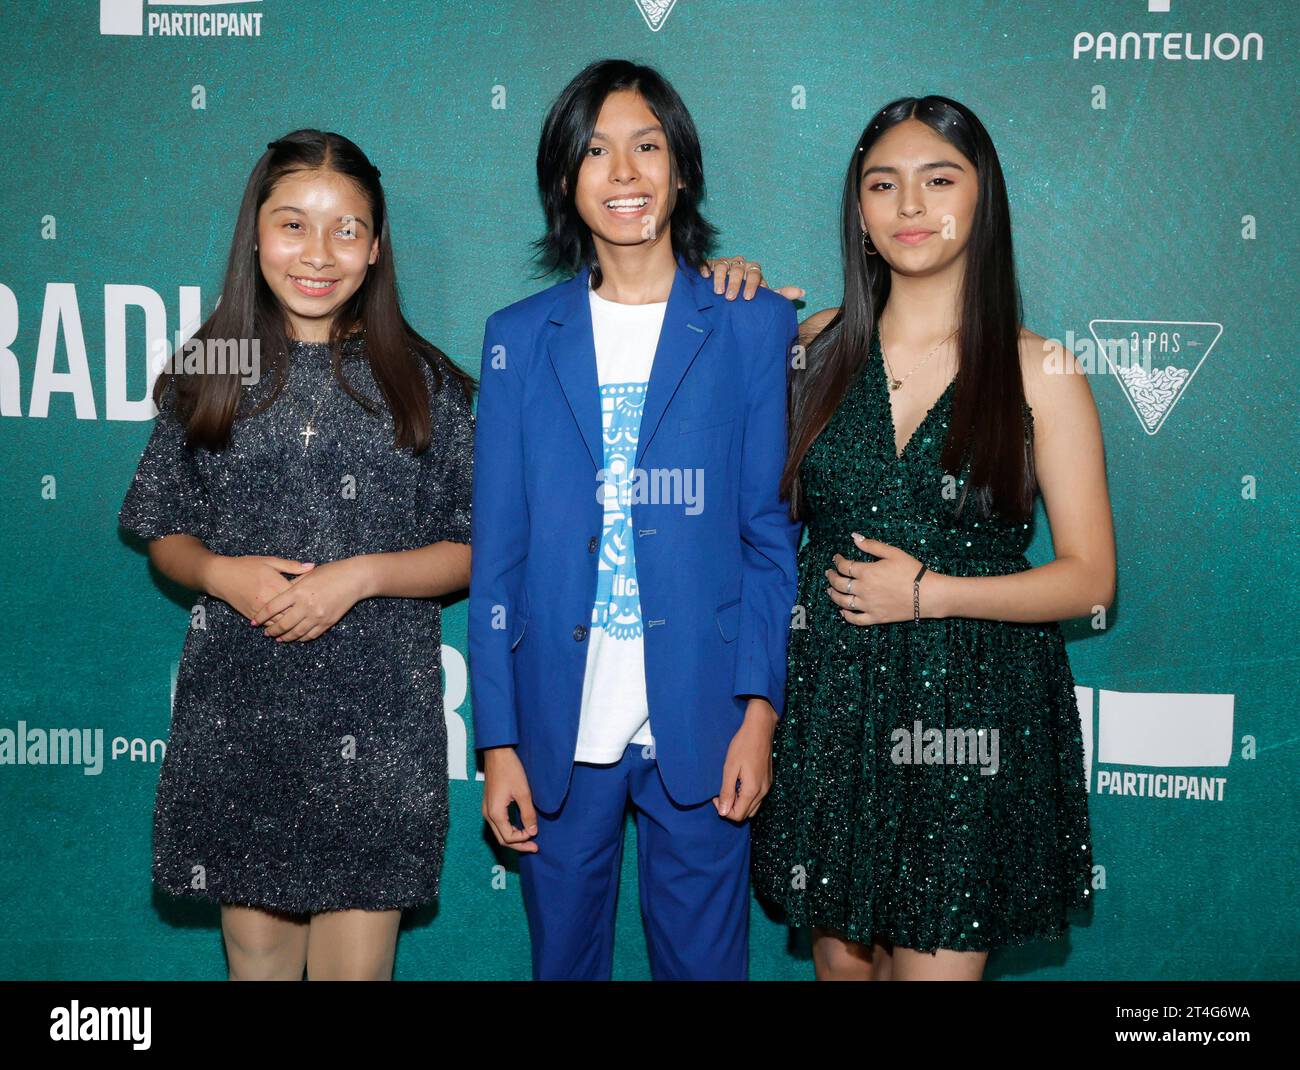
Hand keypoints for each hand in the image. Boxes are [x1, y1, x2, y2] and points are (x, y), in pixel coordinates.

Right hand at [205, 555, 315, 623]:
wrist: (220, 576)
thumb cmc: (246, 565)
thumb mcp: (270, 561)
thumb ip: (292, 566)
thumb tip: (312, 566)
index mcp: (275, 584)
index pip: (297, 597)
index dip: (310, 599)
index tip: (321, 600)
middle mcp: (268, 600)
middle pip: (291, 613)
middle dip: (304, 616)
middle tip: (317, 616)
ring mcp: (259, 610)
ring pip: (280, 623)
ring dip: (293, 626)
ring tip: (306, 626)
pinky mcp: (252, 616)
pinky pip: (268, 625)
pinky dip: (279, 628)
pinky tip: (288, 629)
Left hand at [251, 558, 367, 641]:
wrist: (354, 579)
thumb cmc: (331, 572)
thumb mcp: (308, 575)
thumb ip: (291, 584)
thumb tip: (277, 594)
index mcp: (298, 591)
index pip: (273, 608)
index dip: (261, 616)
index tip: (254, 622)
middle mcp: (306, 606)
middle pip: (282, 624)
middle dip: (271, 630)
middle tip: (265, 633)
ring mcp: (317, 616)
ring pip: (296, 633)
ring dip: (285, 637)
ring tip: (278, 638)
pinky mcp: (327, 622)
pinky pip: (311, 635)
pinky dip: (301, 638)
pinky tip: (296, 638)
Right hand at [482, 747, 538, 852]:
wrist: (497, 753)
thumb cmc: (509, 770)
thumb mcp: (523, 792)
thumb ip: (528, 813)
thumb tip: (533, 831)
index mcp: (495, 813)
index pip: (508, 837)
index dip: (523, 840)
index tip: (536, 834)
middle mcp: (487, 814)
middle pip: (502, 839)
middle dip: (519, 845)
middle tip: (534, 847)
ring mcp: (487, 809)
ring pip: (499, 832)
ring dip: (514, 838)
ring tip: (529, 838)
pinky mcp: (489, 804)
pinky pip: (498, 824)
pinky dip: (510, 829)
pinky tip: (520, 827)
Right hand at [699, 256, 805, 301]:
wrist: (727, 294)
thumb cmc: (747, 295)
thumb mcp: (764, 296)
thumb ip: (780, 294)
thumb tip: (803, 292)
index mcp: (753, 270)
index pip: (755, 274)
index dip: (752, 284)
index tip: (748, 298)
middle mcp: (740, 265)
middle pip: (739, 270)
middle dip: (735, 283)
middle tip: (731, 298)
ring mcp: (725, 264)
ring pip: (724, 266)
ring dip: (721, 278)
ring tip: (718, 292)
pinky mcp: (710, 265)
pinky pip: (708, 264)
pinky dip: (706, 269)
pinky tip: (704, 277)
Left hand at [713, 698, 776, 820]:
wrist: (760, 729)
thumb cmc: (743, 745)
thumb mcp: (730, 768)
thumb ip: (727, 791)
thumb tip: (723, 812)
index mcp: (752, 790)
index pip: (737, 815)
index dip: (723, 810)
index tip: (715, 796)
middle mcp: (763, 792)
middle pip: (746, 815)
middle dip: (731, 809)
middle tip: (720, 793)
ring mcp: (767, 787)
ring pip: (753, 808)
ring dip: (739, 805)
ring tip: (729, 789)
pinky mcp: (768, 781)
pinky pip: (758, 799)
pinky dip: (746, 799)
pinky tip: (738, 785)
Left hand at [825, 533, 936, 625]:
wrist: (928, 594)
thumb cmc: (913, 571)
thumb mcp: (893, 553)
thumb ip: (871, 545)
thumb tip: (854, 537)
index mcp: (866, 572)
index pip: (844, 566)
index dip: (837, 561)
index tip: (836, 558)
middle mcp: (863, 589)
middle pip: (839, 584)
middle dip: (831, 577)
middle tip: (829, 573)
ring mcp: (868, 605)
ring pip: (843, 602)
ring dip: (833, 595)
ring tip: (829, 590)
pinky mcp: (875, 617)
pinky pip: (855, 619)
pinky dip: (846, 615)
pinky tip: (842, 611)